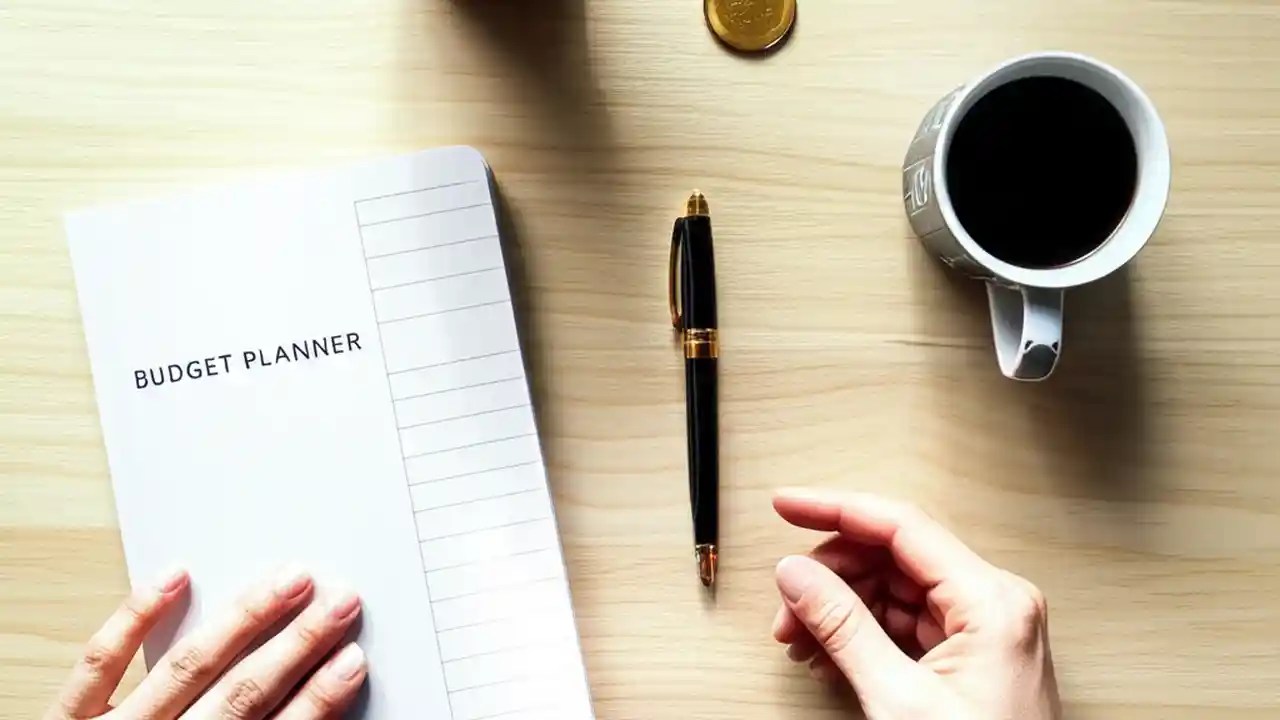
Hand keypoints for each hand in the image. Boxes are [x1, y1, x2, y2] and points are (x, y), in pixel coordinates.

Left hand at [46, 567, 366, 719]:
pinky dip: (135, 618)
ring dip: (243, 620)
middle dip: (296, 646)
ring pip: (185, 668)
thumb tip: (308, 710)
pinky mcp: (67, 718)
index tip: (351, 663)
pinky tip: (174, 577)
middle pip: (240, 694)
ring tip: (285, 581)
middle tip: (338, 605)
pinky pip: (99, 664)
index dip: (316, 699)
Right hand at [770, 489, 1060, 719]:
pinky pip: (905, 623)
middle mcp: (995, 603)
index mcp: (992, 600)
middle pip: (893, 557)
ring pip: (893, 590)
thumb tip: (796, 574)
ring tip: (800, 641)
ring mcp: (986, 628)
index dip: (835, 509)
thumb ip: (841, 627)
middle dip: (831, 577)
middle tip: (786, 607)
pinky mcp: (972, 655)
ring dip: (840, 608)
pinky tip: (829, 655)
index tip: (786, 506)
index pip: (902, 526)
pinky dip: (863, 634)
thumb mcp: (897, 700)